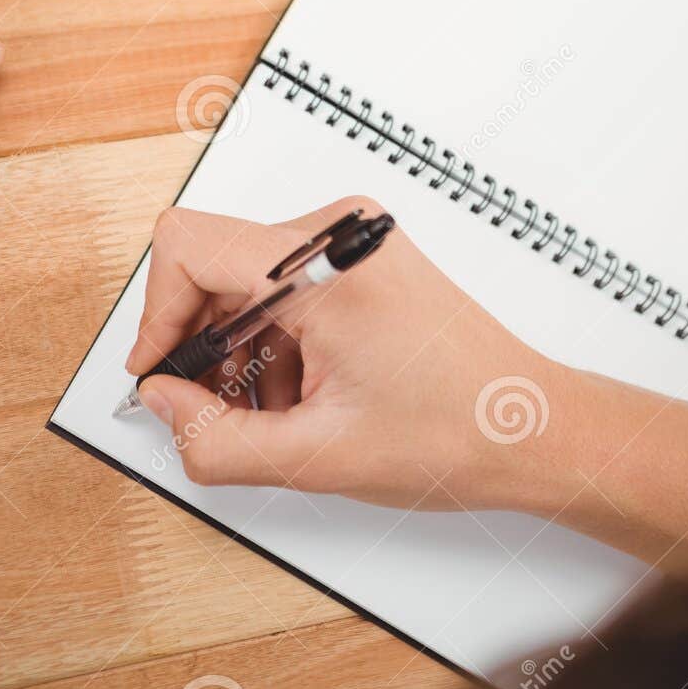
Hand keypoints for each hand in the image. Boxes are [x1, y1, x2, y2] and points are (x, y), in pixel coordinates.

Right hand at [126, 198, 557, 511]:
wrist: (530, 426)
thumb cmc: (457, 430)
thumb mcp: (315, 455)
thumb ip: (215, 438)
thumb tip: (162, 403)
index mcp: (324, 261)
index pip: (190, 245)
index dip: (157, 314)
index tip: (157, 372)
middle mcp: (337, 233)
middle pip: (213, 265)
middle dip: (200, 345)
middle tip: (207, 412)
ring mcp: (352, 244)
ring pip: (245, 284)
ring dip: (238, 353)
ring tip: (270, 417)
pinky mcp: (361, 262)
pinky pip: (282, 290)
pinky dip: (272, 346)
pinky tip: (298, 401)